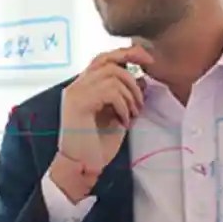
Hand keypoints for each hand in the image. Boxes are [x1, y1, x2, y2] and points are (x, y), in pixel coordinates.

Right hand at [53, 46, 152, 199]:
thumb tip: (142, 79)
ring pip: (112, 75)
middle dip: (131, 67)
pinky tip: (123, 121)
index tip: (147, 60)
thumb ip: (126, 97)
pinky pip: (110, 91)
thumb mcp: (117, 116)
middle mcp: (76, 86)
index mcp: (83, 88)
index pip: (103, 59)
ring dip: (130, 94)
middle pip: (107, 60)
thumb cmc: (96, 147)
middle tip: (144, 88)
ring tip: (132, 114)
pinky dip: (123, 105)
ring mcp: (75, 93)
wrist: (80, 168)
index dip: (126, 54)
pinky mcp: (78, 103)